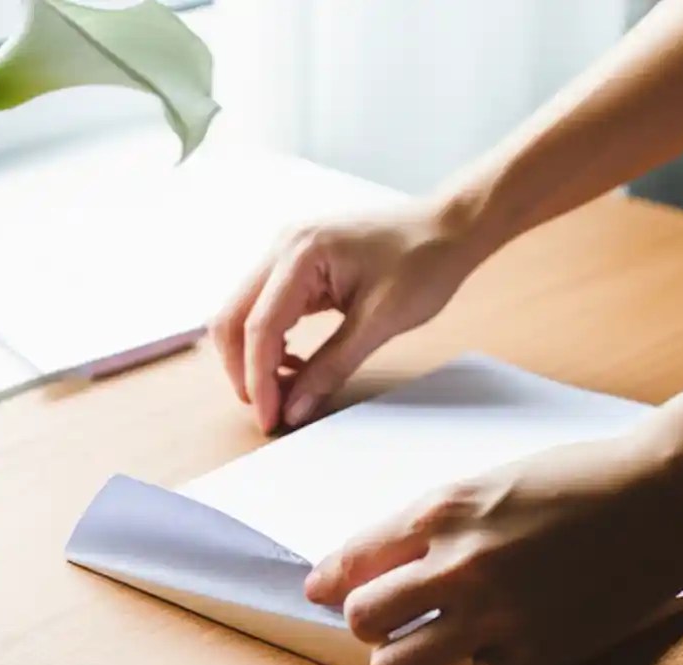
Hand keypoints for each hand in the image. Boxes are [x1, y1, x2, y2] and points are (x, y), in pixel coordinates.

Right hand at [212, 200, 488, 432]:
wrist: (449, 229)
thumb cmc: (423, 262)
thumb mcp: (380, 322)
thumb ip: (331, 366)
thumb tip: (294, 407)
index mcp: (301, 253)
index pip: (259, 326)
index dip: (258, 379)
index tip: (270, 418)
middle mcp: (283, 246)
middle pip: (233, 317)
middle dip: (242, 369)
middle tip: (268, 410)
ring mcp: (287, 252)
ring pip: (244, 313)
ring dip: (253, 356)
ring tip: (282, 393)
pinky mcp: (298, 264)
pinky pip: (266, 306)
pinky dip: (271, 340)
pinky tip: (294, 364)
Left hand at [303, 424, 682, 664]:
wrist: (666, 492)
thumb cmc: (581, 476)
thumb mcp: (492, 481)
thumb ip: (433, 521)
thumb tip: (378, 559)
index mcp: (444, 509)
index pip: (351, 560)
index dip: (329, 581)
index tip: (325, 592)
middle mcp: (460, 562)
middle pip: (362, 618)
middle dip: (368, 620)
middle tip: (392, 617)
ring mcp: (498, 614)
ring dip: (404, 660)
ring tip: (429, 645)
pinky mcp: (539, 654)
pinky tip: (491, 659)